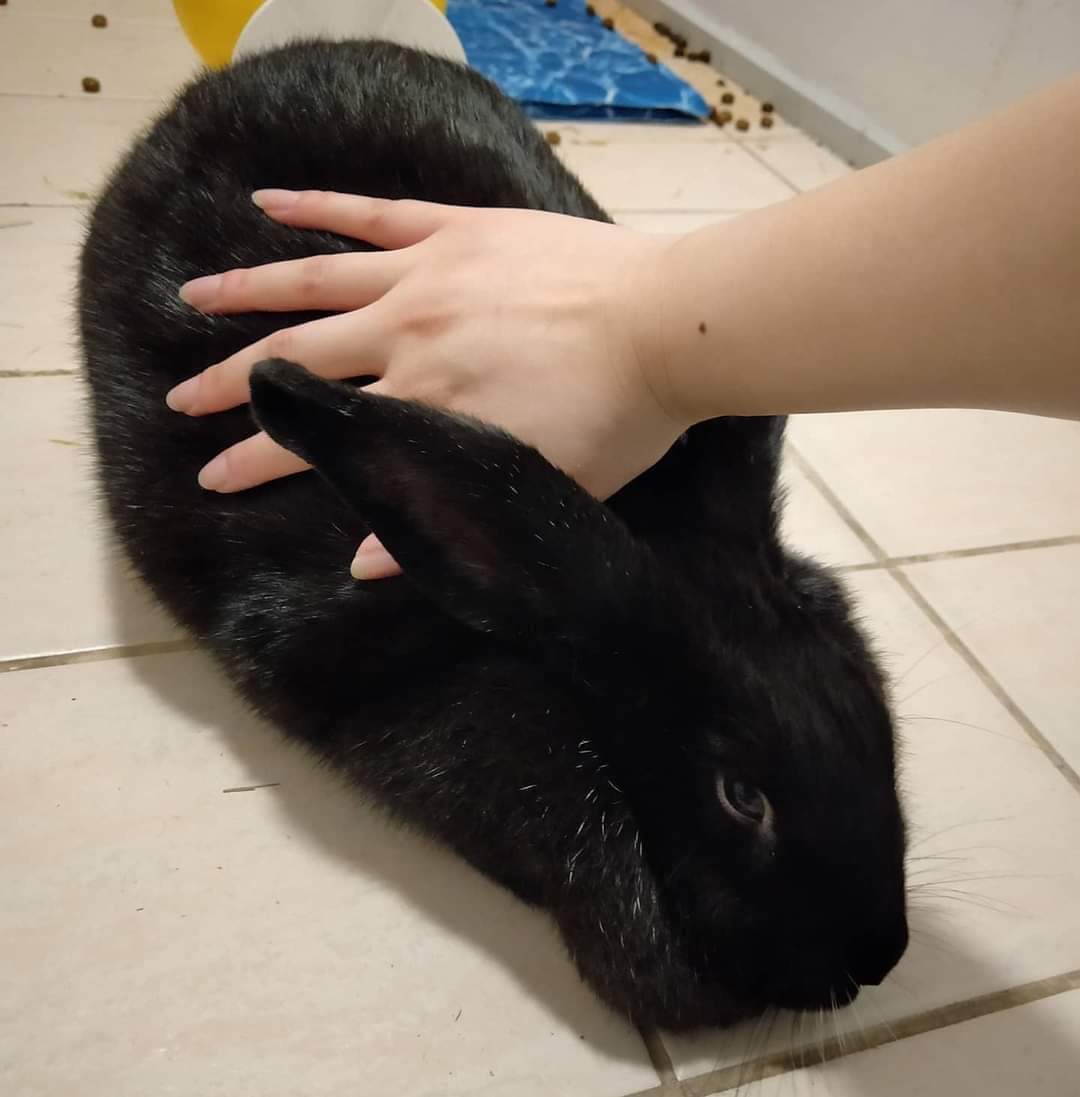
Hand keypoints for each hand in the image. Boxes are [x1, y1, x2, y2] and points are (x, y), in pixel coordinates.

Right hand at [170, 190, 687, 576]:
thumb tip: (363, 564)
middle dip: (231, 384)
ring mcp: (428, 276)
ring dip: (247, 292)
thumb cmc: (616, 417)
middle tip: (180, 402)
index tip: (209, 476)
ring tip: (191, 297)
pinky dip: (318, 207)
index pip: (318, 440)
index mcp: (424, 406)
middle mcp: (406, 337)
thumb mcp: (533, 490)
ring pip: (315, 282)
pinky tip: (269, 202)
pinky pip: (373, 214)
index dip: (256, 461)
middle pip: (296, 362)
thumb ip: (442, 520)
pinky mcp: (457, 231)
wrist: (671, 327)